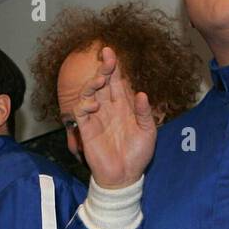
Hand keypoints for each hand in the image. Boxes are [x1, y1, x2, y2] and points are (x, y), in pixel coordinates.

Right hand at [74, 47, 157, 189]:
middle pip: (103, 83)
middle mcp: (108, 109)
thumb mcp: (148, 132)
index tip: (112, 51)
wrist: (125, 177)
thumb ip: (145, 113)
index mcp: (124, 107)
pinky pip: (80, 112)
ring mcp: (96, 118)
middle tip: (107, 55)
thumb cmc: (137, 155)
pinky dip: (84, 105)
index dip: (115, 67)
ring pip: (89, 93)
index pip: (117, 82)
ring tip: (100, 79)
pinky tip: (93, 105)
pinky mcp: (86, 129)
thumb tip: (142, 94)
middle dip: (104, 68)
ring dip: (92, 84)